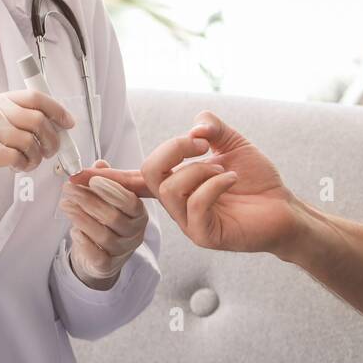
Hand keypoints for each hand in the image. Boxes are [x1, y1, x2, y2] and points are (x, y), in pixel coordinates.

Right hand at [0, 89, 74, 210]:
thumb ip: (16, 120)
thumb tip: (55, 125)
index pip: (34, 97)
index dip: (57, 109)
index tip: (69, 123)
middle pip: (37, 119)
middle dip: (52, 138)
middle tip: (51, 151)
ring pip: (30, 140)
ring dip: (37, 156)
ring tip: (30, 162)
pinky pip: (16, 157)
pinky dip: (24, 165)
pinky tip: (17, 167)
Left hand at [59, 159, 149, 287]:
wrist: (100, 255)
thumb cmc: (104, 221)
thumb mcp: (105, 197)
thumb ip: (102, 180)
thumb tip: (98, 164)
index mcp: (139, 214)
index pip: (130, 202)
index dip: (112, 190)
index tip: (92, 179)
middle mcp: (135, 233)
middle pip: (113, 217)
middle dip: (88, 200)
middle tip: (68, 188)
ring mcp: (123, 251)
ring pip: (103, 235)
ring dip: (80, 217)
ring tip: (65, 204)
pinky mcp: (107, 266)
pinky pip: (96, 255)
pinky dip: (83, 241)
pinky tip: (73, 229)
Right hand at [73, 110, 300, 253]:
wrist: (286, 210)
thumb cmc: (257, 181)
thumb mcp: (233, 143)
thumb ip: (210, 128)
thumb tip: (196, 126)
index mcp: (175, 185)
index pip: (134, 180)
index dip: (106, 177)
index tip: (76, 175)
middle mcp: (176, 205)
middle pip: (148, 173)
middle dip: (172, 149)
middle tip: (202, 143)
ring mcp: (189, 223)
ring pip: (171, 188)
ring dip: (199, 169)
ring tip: (223, 169)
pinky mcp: (206, 236)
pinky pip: (195, 206)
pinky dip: (213, 184)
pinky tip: (230, 180)